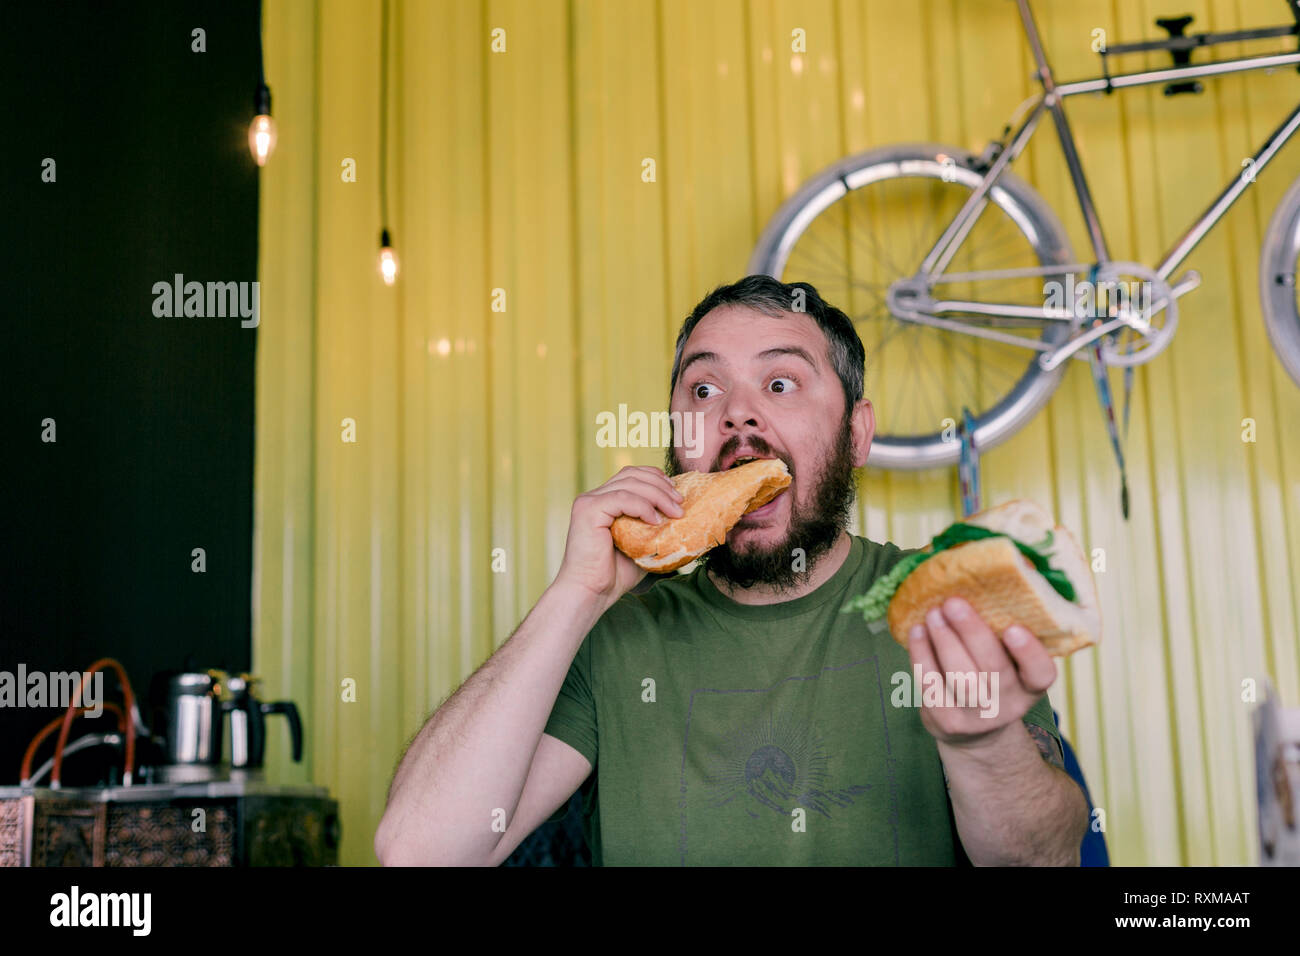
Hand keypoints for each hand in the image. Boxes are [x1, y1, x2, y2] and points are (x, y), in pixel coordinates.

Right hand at [554, 465, 684, 603]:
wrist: (591, 593)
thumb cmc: (614, 575)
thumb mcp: (640, 546)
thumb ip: (653, 528)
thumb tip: (681, 517)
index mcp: (603, 501)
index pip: (630, 475)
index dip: (655, 477)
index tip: (676, 492)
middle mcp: (593, 497)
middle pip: (632, 474)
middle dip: (661, 485)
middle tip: (680, 502)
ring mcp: (589, 502)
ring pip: (630, 484)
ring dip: (658, 495)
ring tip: (675, 512)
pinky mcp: (588, 511)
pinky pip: (622, 498)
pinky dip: (643, 506)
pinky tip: (655, 520)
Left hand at [906, 596, 1055, 748]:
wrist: (973, 732)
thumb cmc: (991, 680)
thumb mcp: (1008, 665)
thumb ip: (1001, 636)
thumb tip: (981, 583)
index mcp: (1031, 686)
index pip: (1041, 674)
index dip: (1029, 652)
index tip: (1013, 627)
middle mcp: (1009, 705)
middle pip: (994, 670)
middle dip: (971, 633)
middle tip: (953, 602)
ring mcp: (977, 717)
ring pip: (961, 678)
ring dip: (944, 641)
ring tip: (933, 612)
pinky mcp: (947, 721)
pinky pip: (932, 686)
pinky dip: (921, 655)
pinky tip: (917, 631)